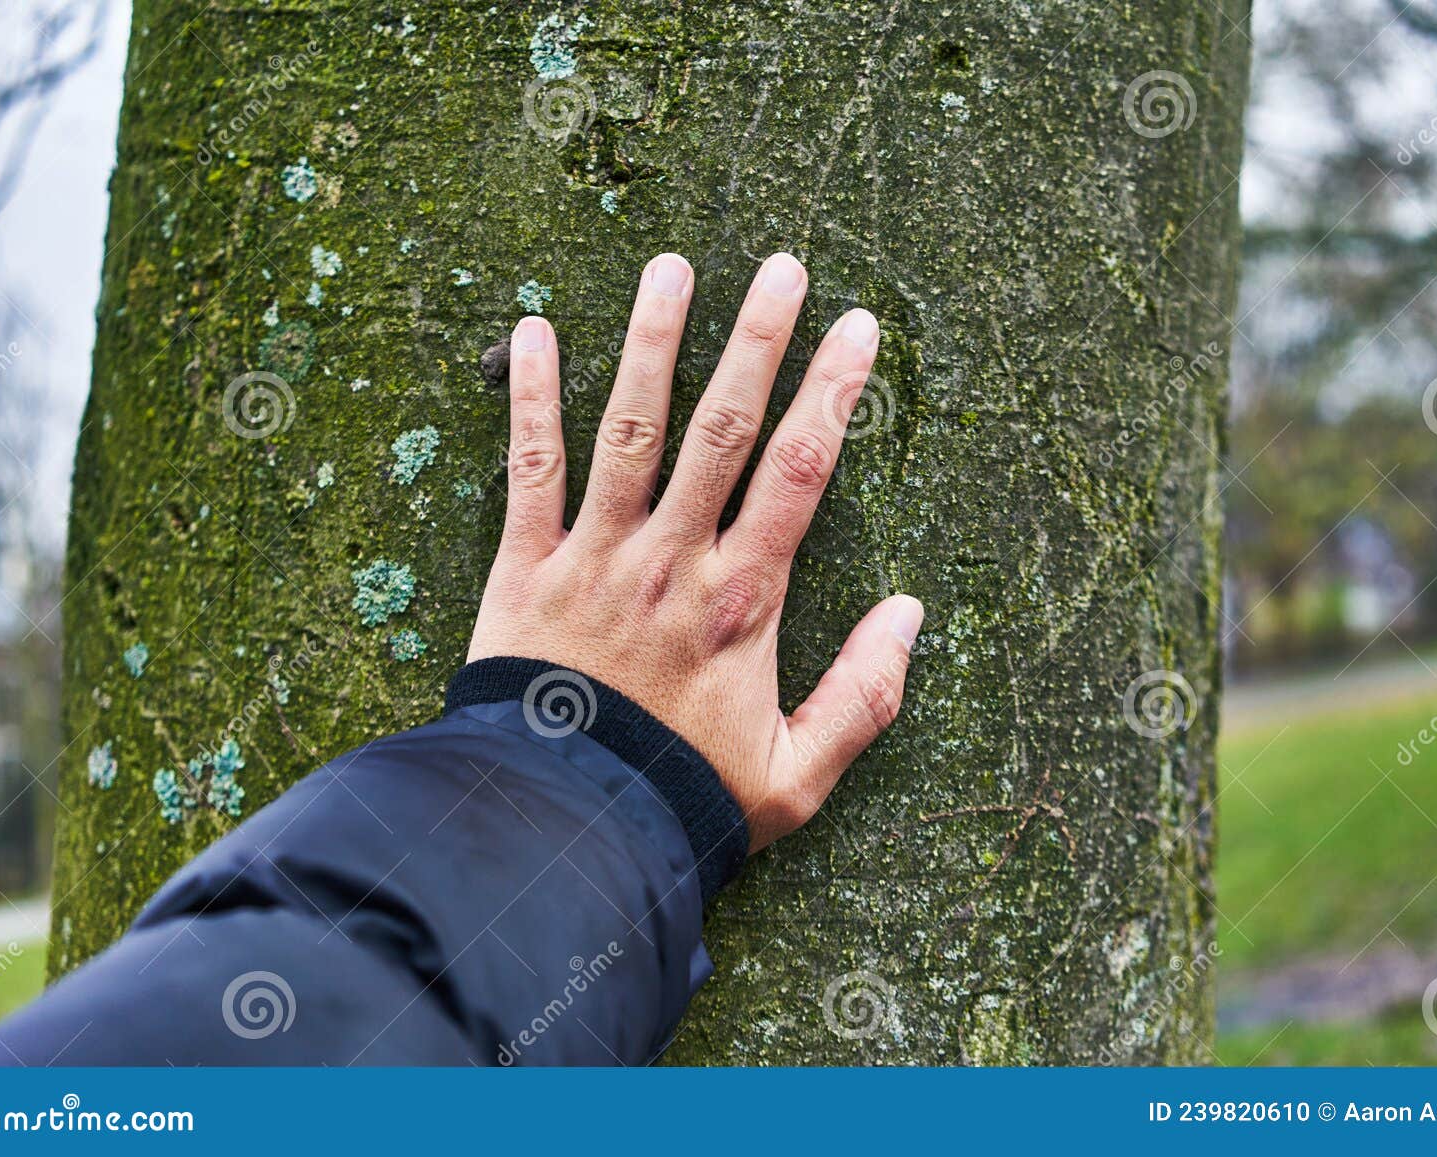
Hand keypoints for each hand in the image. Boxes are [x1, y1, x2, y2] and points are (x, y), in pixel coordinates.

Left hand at [468, 252, 922, 851]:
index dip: (834, 393)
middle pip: (724, 429)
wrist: (562, 828)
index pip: (800, 472)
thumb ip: (863, 697)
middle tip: (782, 266)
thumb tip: (912, 614)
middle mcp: (673, 560)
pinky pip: (530, 469)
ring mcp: (595, 556)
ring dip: (653, 341)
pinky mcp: (525, 567)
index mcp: (743, 600)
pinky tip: (533, 331)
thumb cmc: (682, 800)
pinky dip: (529, 400)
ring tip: (672, 267)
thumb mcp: (797, 776)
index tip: (858, 328)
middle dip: (758, 340)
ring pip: (631, 428)